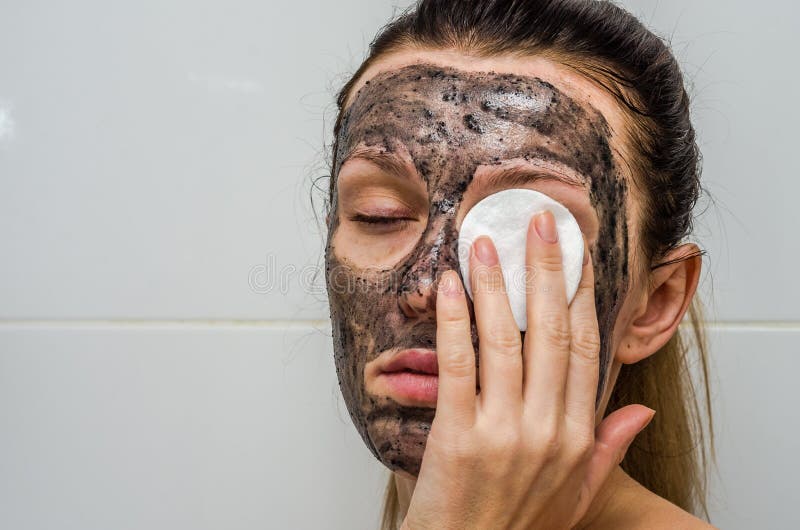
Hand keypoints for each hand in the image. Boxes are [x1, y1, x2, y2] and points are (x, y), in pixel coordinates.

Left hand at [401, 210, 655, 529]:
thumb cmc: (518, 526)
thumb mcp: (576, 494)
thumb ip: (609, 448)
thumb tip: (641, 409)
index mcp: (577, 437)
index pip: (588, 350)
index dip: (582, 296)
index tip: (576, 255)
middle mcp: (547, 429)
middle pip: (553, 332)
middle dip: (547, 270)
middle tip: (540, 223)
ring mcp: (502, 432)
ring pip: (505, 340)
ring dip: (497, 284)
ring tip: (486, 241)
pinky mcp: (457, 436)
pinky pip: (457, 365)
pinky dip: (453, 321)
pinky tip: (449, 287)